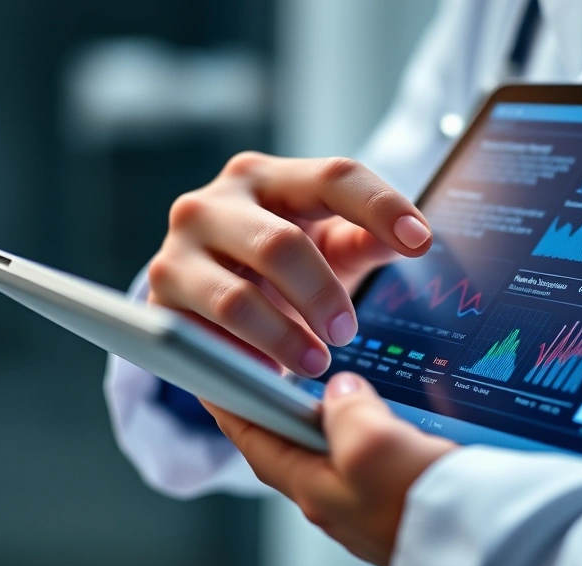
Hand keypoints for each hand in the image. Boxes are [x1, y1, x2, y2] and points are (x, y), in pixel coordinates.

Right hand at [147, 152, 432, 375]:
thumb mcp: (328, 243)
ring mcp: (178, 251)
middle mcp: (214, 203)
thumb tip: (414, 236)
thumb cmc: (280, 259)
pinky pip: (202, 338)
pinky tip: (265, 373)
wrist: (208, 284)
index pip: (333, 177)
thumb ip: (367, 236)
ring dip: (284, 338)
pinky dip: (240, 359)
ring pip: (237, 300)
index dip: (380, 207)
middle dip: (322, 294)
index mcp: (268, 176)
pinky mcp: (159, 301)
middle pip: (280, 244)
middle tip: (347, 331)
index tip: (421, 242)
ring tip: (316, 362)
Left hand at [202, 372, 456, 565]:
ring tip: (337, 385)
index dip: (232, 407)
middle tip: (280, 370)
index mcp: (315, 489)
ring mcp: (367, 499)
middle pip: (291, 444)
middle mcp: (336, 498)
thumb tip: (341, 390)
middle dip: (281, 406)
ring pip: (334, 446)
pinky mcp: (398, 495)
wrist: (486, 539)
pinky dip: (368, 427)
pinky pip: (371, 454)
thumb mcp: (374, 446)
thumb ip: (347, 411)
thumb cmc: (428, 509)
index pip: (255, 441)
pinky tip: (388, 415)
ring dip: (329, 414)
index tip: (214, 378)